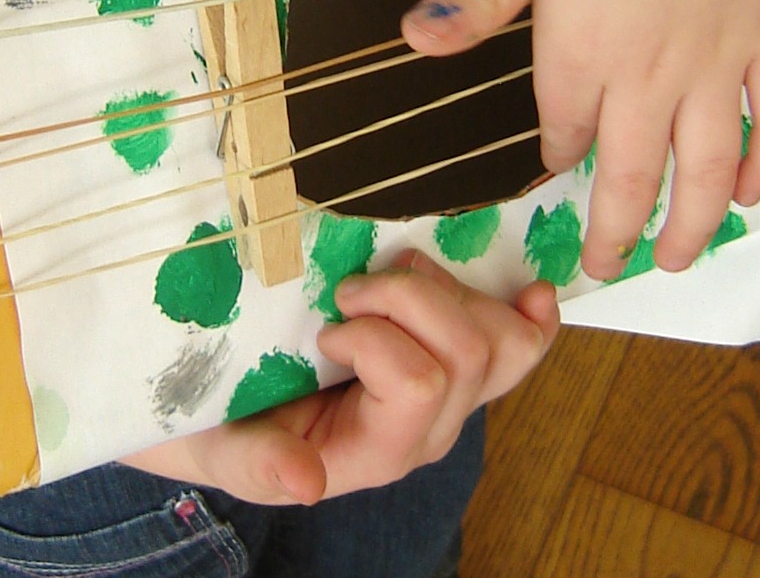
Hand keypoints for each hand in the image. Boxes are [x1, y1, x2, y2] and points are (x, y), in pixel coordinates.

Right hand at [120, 250, 557, 502]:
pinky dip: (530, 315)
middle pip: (467, 354)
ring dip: (449, 291)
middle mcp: (426, 429)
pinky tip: (531, 293)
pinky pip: (521, 347)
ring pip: (499, 341)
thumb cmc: (228, 428)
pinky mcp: (457, 365)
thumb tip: (304, 482)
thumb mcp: (228, 450)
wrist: (236, 416)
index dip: (377, 339)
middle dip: (411, 300)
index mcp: (374, 451)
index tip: (327, 327)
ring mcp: (450, 398)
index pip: (415, 384)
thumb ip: (262, 464)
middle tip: (352, 289)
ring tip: (395, 276)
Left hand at [401, 0, 759, 278]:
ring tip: (680, 260)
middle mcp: (651, 74)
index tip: (552, 171)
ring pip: (711, 167)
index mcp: (582, 47)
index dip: (555, 154)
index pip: (562, 127)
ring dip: (696, 223)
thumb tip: (413, 43)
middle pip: (633, 174)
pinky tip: (758, 188)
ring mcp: (720, 60)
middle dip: (617, 229)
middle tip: (610, 269)